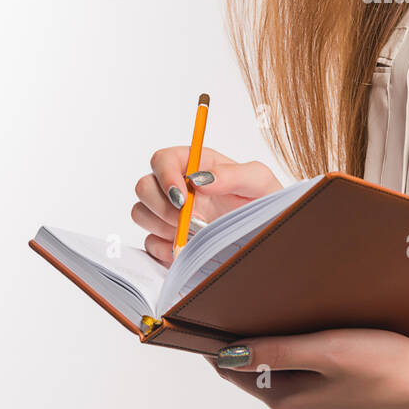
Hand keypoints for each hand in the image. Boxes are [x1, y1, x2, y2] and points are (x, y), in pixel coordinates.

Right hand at [132, 145, 282, 265]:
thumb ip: (233, 174)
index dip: (164, 176)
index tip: (181, 197)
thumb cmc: (264, 202)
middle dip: (162, 206)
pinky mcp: (167, 241)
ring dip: (163, 226)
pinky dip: (166, 249)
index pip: (162, 160)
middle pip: (144, 187)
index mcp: (196, 165)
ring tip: (195, 232)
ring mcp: (170, 215)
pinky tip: (189, 248)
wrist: (267, 235)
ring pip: (141, 213)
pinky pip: (150, 244)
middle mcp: (178, 187)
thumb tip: (200, 179)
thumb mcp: (259, 182)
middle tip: (189, 220)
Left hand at [205, 327, 408, 408]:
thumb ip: (276, 352)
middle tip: (256, 301)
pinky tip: (322, 337)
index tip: (211, 311)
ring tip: (293, 315)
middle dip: (254, 340)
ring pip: (283, 374)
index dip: (220, 341)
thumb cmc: (387, 364)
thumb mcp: (327, 350)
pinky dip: (305, 358)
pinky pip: (306, 379)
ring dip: (282, 348)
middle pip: (258, 371)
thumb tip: (227, 356)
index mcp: (287, 406)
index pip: (235, 370)